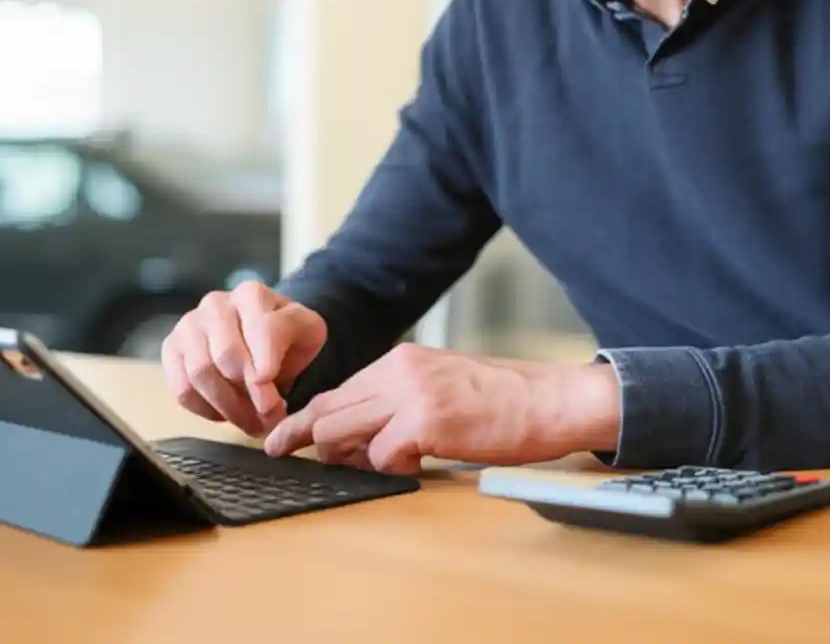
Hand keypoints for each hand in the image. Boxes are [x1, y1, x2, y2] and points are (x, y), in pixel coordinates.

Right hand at [160, 282, 327, 436]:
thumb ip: (289, 349)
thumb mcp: (306, 334)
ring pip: (201, 373)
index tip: (274, 402)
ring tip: (250, 420)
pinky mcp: (171, 348)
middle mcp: (216, 303)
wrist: (261, 340)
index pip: (260, 330)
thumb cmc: (285, 337)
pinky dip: (205, 409)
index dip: (266, 370)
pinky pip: (181, 388)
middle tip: (266, 418)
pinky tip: (225, 412)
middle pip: (226, 355)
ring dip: (228, 407)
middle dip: (248, 395)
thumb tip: (261, 383)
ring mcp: (189, 324)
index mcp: (252, 294)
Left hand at [263, 343, 619, 473]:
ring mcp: (410, 395)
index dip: (303, 422)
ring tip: (385, 462)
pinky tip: (419, 462)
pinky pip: (380, 456)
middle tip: (313, 463)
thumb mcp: (441, 385)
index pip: (335, 393)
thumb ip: (397, 402)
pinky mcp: (426, 422)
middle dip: (311, 444)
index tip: (278, 440)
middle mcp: (398, 371)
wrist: (552, 400)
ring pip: (340, 432)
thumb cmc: (503, 402)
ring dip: (350, 459)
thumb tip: (353, 439)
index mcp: (400, 360)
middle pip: (327, 412)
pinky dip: (390, 468)